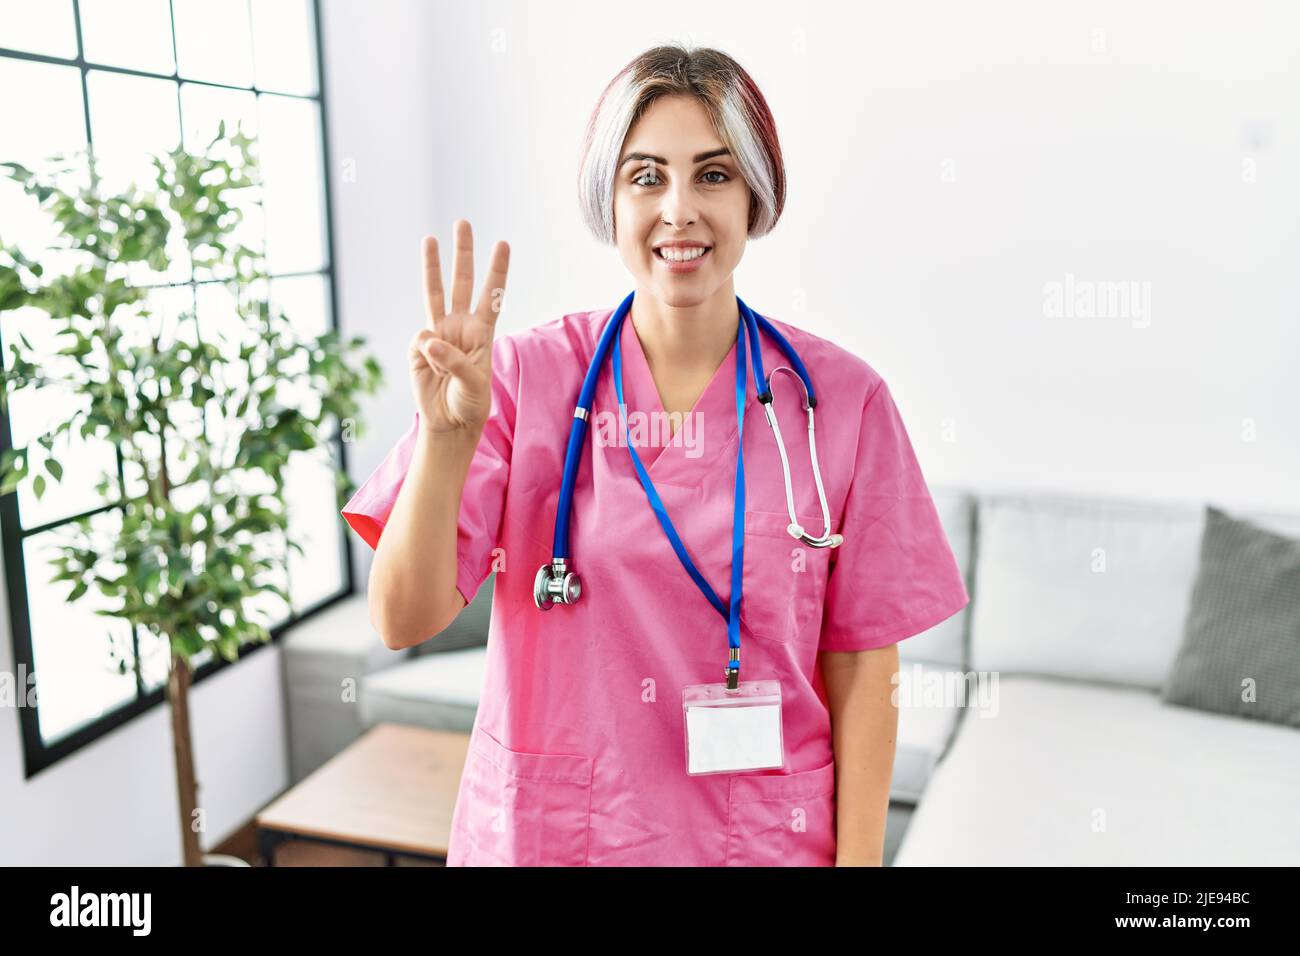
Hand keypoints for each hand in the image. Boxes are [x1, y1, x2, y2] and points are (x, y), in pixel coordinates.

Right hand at [409, 219, 509, 433]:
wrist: (448, 422)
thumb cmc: (470, 403)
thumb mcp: (472, 384)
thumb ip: (452, 360)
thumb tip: (427, 337)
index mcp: (482, 332)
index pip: (491, 295)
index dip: (497, 270)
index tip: (503, 244)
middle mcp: (460, 326)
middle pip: (463, 282)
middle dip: (463, 253)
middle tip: (463, 223)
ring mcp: (438, 333)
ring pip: (435, 292)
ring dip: (432, 266)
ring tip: (430, 238)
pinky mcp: (418, 346)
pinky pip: (419, 340)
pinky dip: (425, 355)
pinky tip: (432, 371)